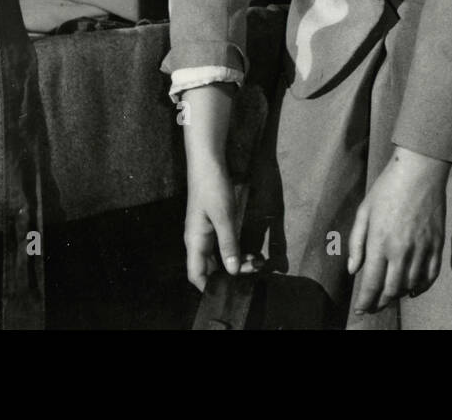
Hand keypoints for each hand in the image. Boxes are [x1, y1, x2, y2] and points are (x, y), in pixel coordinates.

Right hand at [184, 154, 242, 290]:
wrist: (209, 161)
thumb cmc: (212, 187)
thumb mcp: (224, 216)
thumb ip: (228, 244)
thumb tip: (231, 271)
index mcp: (194, 240)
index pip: (196, 274)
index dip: (209, 286)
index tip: (229, 290)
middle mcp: (198, 239)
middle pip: (210, 267)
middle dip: (230, 274)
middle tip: (253, 271)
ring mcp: (206, 231)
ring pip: (219, 256)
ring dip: (236, 261)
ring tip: (256, 261)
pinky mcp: (215, 223)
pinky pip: (224, 244)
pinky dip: (236, 250)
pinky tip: (250, 251)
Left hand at [347, 146, 450, 313]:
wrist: (420, 170)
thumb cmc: (387, 188)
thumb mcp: (364, 211)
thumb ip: (356, 243)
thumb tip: (353, 269)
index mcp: (380, 243)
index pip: (371, 284)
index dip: (365, 302)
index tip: (361, 309)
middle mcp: (401, 251)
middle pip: (391, 290)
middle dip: (380, 302)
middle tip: (374, 305)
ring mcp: (422, 249)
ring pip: (411, 285)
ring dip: (399, 294)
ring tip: (391, 295)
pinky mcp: (437, 244)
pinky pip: (431, 275)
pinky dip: (422, 287)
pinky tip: (414, 289)